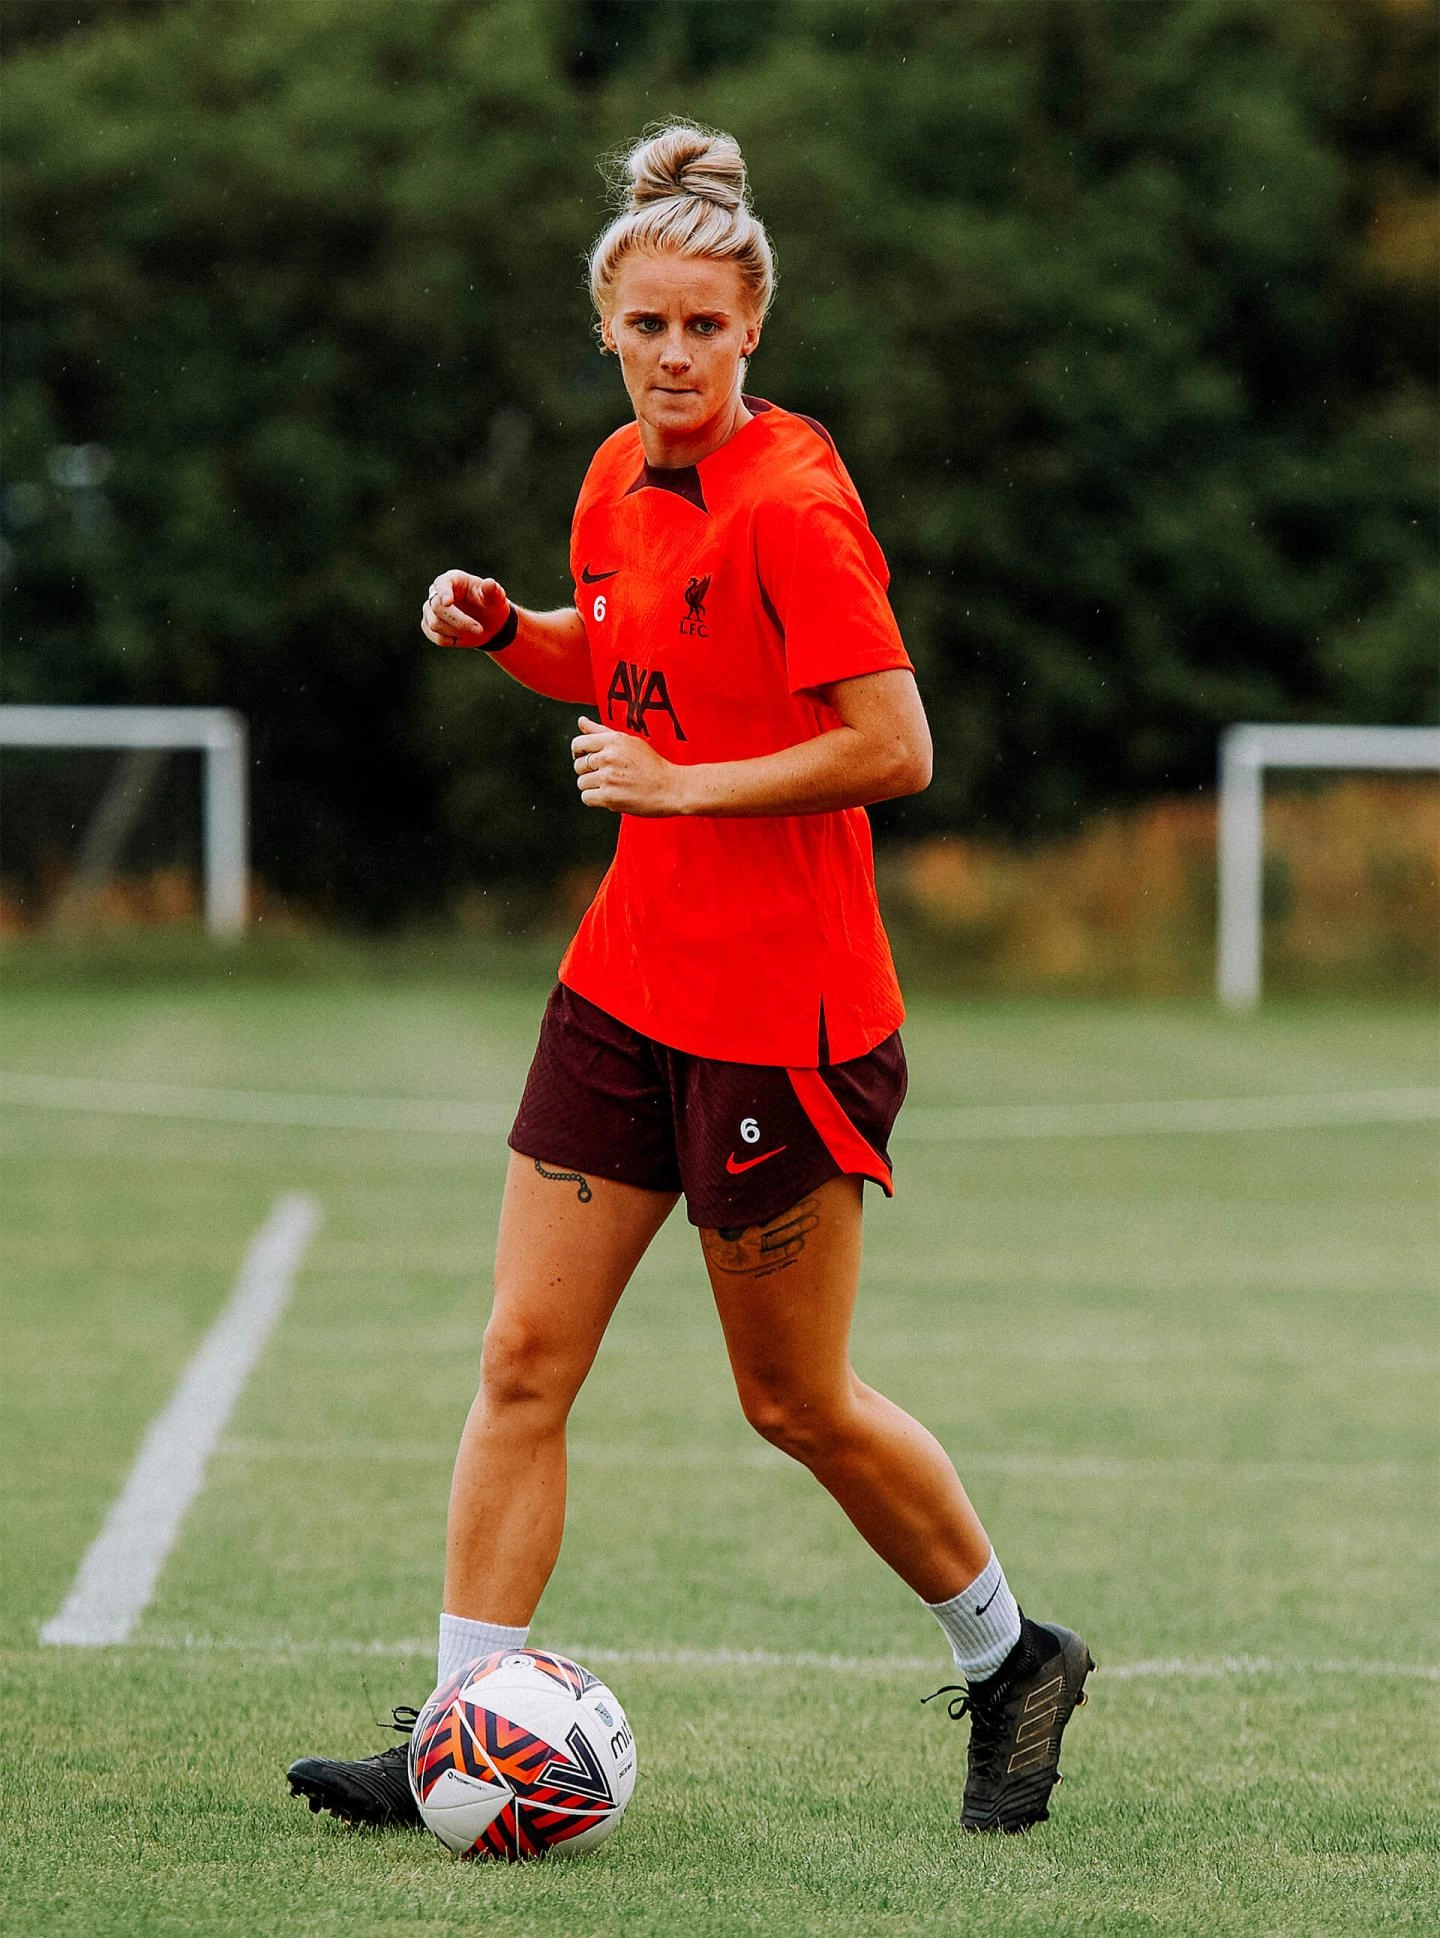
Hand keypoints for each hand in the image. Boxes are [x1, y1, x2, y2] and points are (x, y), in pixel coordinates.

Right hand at [422, 569, 508, 647]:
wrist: (488, 623)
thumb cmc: (491, 605)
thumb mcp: (496, 598)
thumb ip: (493, 591)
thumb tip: (490, 583)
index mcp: (452, 579)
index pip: (442, 583)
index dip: (444, 593)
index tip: (448, 603)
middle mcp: (437, 593)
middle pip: (437, 607)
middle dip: (458, 621)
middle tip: (479, 630)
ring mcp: (430, 610)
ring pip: (435, 624)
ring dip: (457, 632)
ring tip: (475, 632)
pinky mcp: (429, 626)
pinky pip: (436, 637)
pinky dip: (452, 640)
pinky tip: (463, 636)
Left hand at [571, 717, 686, 816]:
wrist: (671, 788)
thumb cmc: (651, 765)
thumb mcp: (629, 742)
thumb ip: (601, 731)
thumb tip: (581, 721)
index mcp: (613, 740)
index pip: (578, 744)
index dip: (579, 753)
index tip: (588, 759)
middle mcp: (608, 757)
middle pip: (578, 765)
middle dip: (589, 772)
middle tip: (608, 776)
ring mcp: (608, 777)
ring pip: (581, 783)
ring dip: (593, 787)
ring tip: (612, 786)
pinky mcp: (609, 797)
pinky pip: (586, 797)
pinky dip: (595, 799)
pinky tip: (611, 796)